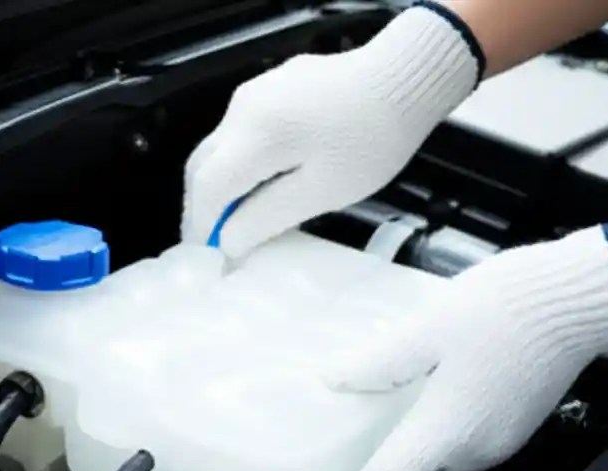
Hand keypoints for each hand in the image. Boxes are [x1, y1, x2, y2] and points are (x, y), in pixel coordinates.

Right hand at [180, 5, 479, 257]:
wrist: (405, 76)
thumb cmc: (373, 139)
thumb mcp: (323, 191)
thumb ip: (267, 216)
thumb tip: (228, 242)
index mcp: (256, 135)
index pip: (208, 187)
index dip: (202, 225)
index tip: (209, 256)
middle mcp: (244, 108)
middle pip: (202, 165)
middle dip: (202, 207)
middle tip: (213, 243)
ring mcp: (254, 91)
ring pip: (218, 146)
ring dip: (218, 184)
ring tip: (233, 217)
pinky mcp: (270, 86)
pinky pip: (237, 130)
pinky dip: (236, 161)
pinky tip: (256, 181)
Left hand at [309, 227, 607, 470]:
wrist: (582, 299)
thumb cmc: (508, 309)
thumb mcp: (429, 327)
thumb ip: (378, 361)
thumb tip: (333, 381)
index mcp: (445, 434)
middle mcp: (471, 453)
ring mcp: (494, 445)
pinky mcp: (507, 429)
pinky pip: (453, 466)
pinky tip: (401, 459)